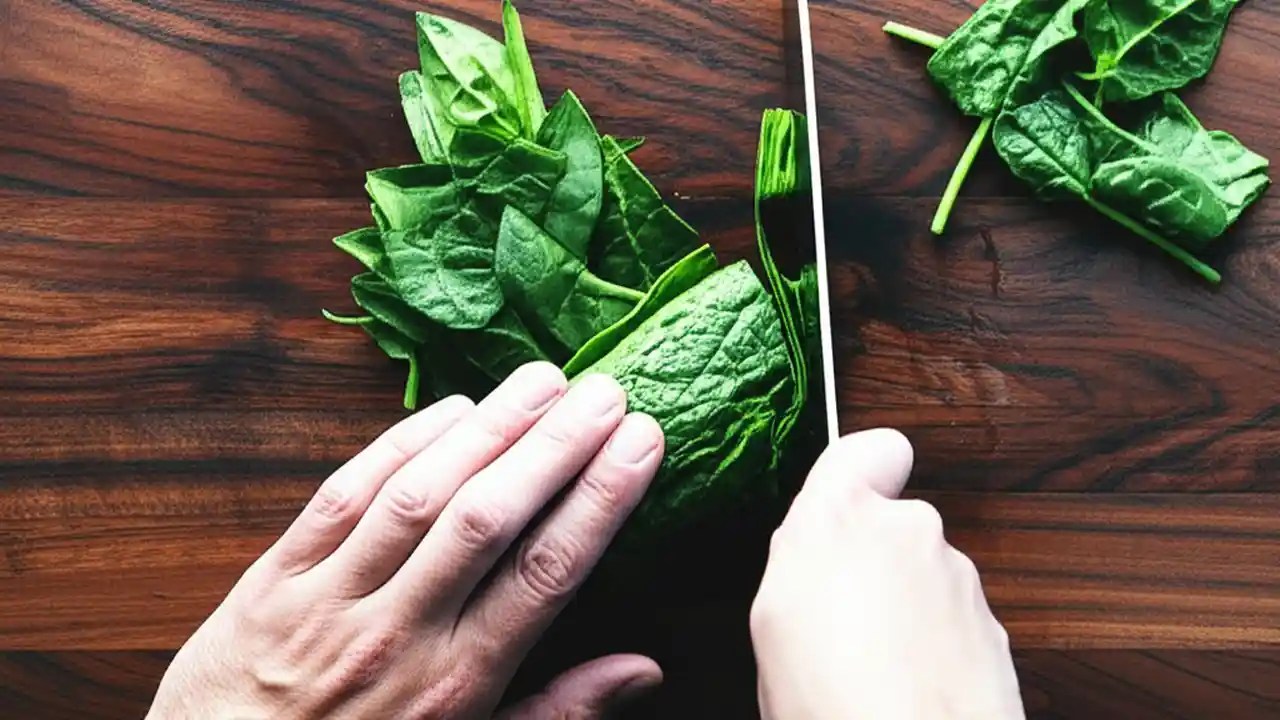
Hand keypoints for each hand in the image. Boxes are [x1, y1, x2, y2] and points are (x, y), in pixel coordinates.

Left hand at [148, 363, 665, 719]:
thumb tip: (645, 668)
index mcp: (457, 683)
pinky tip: (451, 408)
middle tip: (606, 391)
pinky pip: (343, 495)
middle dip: (555, 447)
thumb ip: (559, 713)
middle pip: (488, 520)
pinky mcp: (276, 576)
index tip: (641, 442)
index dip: (599, 499)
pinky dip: (399, 444)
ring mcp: (332, 599)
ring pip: (419, 495)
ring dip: (487, 430)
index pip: (545, 572)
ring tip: (544, 380)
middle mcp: (399, 633)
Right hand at [750, 430, 1024, 719]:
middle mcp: (909, 531)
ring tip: (874, 667)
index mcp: (841, 517)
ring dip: (907, 607)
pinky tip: (908, 686)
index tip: (850, 502)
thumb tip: (816, 552)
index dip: (865, 470)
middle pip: (896, 521)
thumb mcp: (773, 620)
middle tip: (843, 619)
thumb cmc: (830, 703)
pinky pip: (955, 618)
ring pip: (926, 573)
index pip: (871, 447)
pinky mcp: (994, 625)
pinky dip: (938, 643)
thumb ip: (802, 561)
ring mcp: (958, 577)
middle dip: (877, 560)